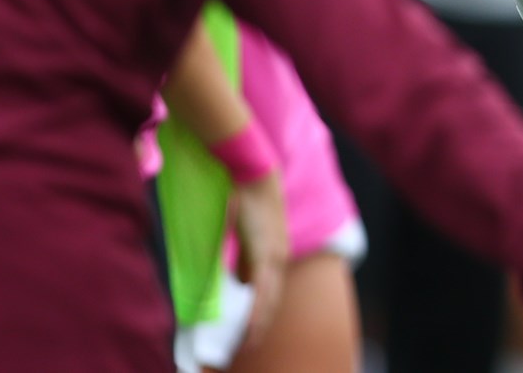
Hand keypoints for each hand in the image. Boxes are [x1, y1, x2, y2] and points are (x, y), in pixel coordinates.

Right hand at [229, 169, 288, 350]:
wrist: (254, 179)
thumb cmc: (248, 204)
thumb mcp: (248, 239)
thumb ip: (246, 261)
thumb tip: (242, 284)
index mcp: (276, 255)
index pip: (272, 291)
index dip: (264, 312)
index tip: (254, 330)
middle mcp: (280, 258)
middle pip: (274, 299)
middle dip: (263, 323)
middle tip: (250, 344)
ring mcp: (274, 256)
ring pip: (269, 298)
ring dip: (260, 322)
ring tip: (250, 342)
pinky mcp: (264, 253)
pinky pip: (261, 288)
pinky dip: (256, 309)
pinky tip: (251, 324)